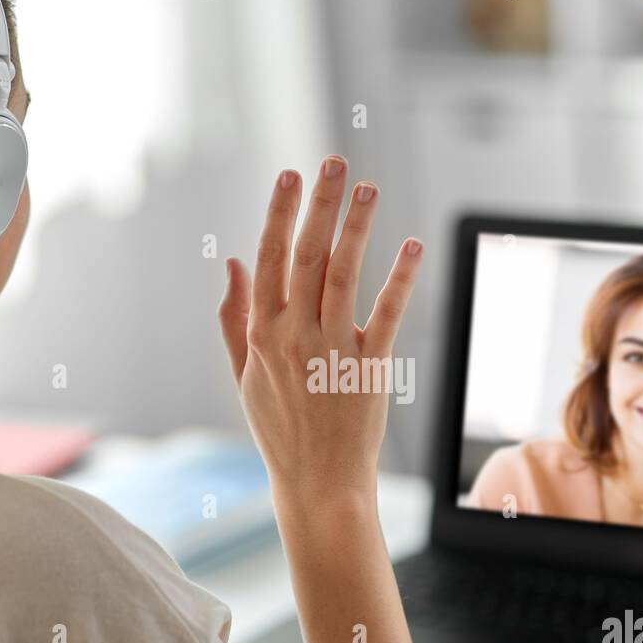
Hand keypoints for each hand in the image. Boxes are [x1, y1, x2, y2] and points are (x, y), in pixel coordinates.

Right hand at [218, 155, 422, 502]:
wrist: (317, 481)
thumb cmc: (280, 427)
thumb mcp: (243, 374)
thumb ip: (234, 316)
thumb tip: (232, 262)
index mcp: (261, 334)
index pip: (269, 259)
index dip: (279, 214)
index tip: (290, 175)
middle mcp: (294, 336)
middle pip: (307, 256)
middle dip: (320, 204)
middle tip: (334, 162)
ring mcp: (333, 350)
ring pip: (343, 275)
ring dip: (356, 227)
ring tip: (367, 188)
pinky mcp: (370, 367)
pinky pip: (387, 313)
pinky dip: (400, 277)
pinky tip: (411, 244)